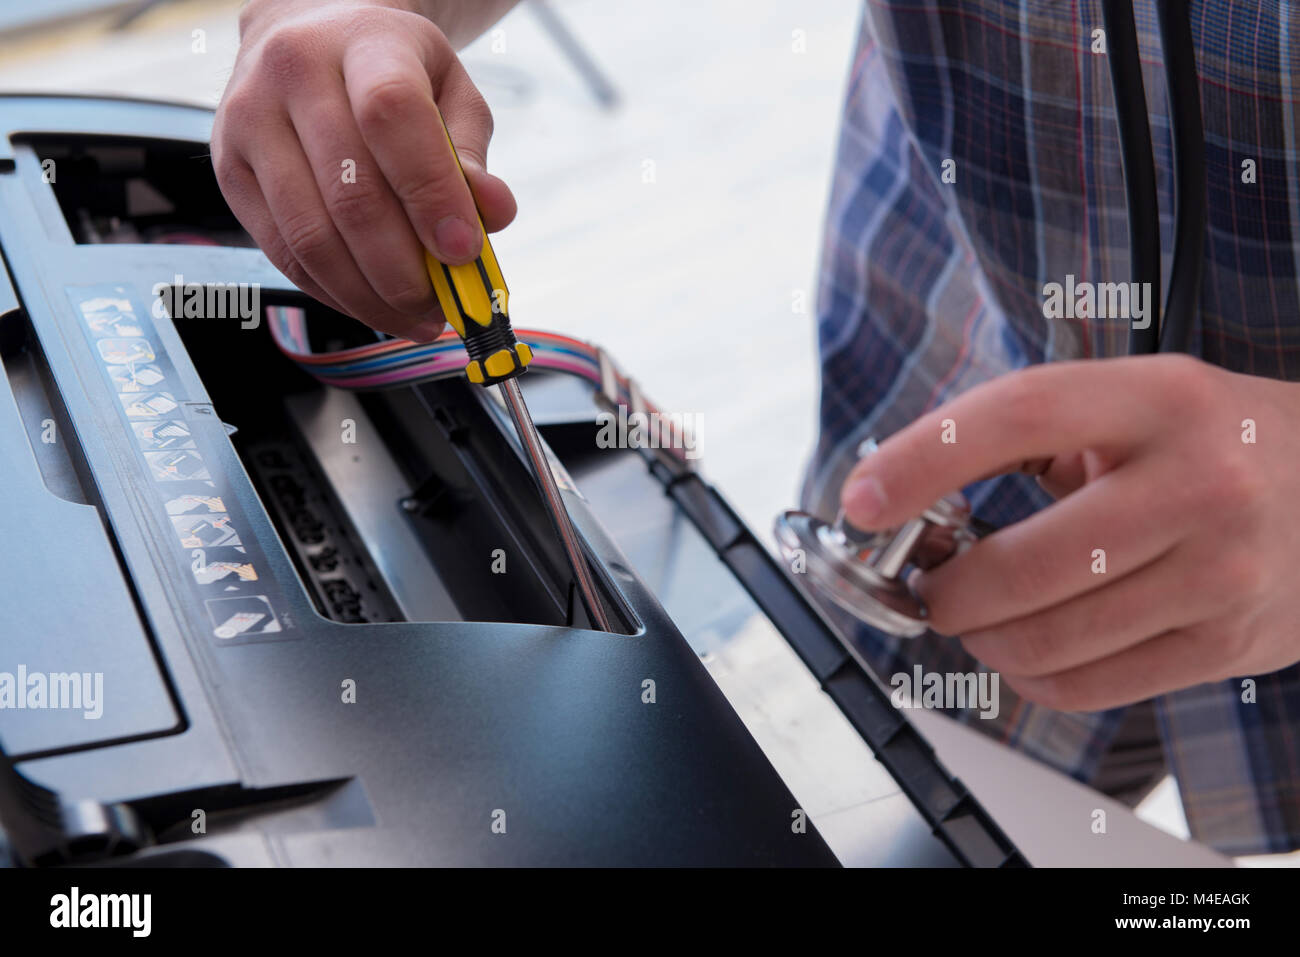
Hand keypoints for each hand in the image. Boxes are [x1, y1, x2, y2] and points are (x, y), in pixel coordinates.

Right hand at [212, 0, 516, 340]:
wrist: (306, 34)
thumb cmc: (389, 71)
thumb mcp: (449, 91)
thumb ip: (472, 154)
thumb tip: (493, 213)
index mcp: (362, 43)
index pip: (393, 116)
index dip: (432, 194)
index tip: (464, 251)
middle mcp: (291, 73)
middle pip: (350, 195)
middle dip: (406, 270)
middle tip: (445, 304)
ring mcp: (248, 122)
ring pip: (311, 237)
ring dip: (371, 296)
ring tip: (417, 316)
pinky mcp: (229, 171)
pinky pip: (283, 254)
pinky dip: (335, 294)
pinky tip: (374, 305)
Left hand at [839, 354, 1299, 710]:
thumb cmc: (1218, 440)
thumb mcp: (1139, 398)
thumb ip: (1039, 430)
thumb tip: (914, 484)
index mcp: (1161, 400)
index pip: (1018, 416)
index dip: (923, 460)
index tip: (863, 498)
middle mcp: (1198, 484)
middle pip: (1023, 564)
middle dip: (946, 590)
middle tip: (928, 584)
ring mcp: (1220, 571)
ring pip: (1048, 637)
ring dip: (982, 638)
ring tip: (975, 617)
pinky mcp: (1228, 642)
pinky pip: (1090, 685)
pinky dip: (1030, 676)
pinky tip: (1025, 649)